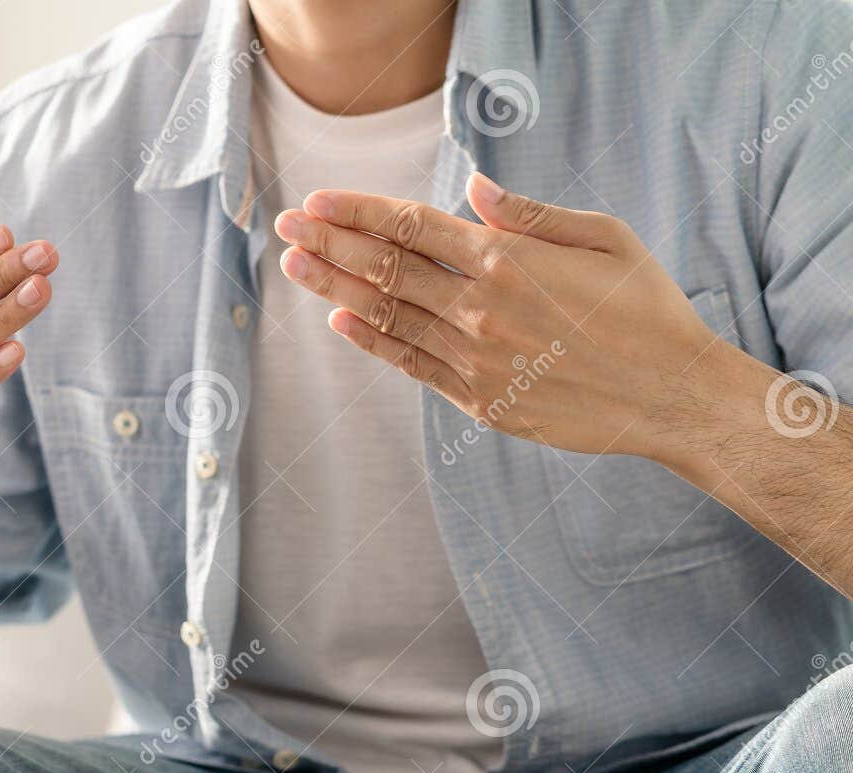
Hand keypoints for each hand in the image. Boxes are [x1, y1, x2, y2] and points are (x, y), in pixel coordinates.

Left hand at [273, 172, 729, 464]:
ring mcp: (474, 358)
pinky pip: (411, 365)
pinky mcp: (478, 400)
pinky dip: (372, 342)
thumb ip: (530, 215)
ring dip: (336, 289)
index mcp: (508, 260)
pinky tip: (340, 321)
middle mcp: (480, 308)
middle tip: (286, 227)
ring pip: (388, 316)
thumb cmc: (646, 310)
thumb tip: (474, 189)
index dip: (358, 212)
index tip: (317, 201)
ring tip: (295, 266)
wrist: (669, 396)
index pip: (412, 227)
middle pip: (386, 269)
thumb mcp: (603, 238)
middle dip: (329, 244)